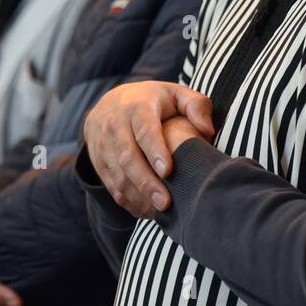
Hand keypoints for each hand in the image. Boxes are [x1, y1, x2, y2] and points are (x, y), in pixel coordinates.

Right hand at [83, 81, 214, 217]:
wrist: (110, 104)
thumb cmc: (154, 101)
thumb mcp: (176, 93)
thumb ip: (196, 106)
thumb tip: (207, 131)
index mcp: (137, 107)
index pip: (144, 129)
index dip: (155, 150)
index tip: (168, 171)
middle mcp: (115, 125)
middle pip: (127, 157)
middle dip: (146, 183)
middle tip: (166, 203)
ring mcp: (103, 146)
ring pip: (117, 176)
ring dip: (138, 197)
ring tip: (160, 212)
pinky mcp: (99, 163)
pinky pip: (112, 187)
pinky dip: (129, 202)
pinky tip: (148, 212)